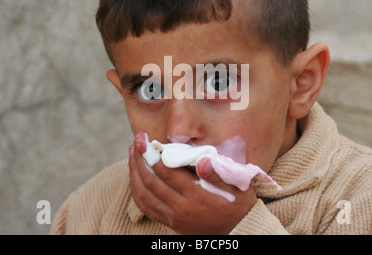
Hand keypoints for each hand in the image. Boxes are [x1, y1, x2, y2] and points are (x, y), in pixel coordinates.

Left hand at [128, 133, 256, 234]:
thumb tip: (203, 161)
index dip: (154, 155)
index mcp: (197, 196)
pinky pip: (146, 208)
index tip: (147, 140)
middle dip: (140, 159)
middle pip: (151, 181)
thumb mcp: (236, 187)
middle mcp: (181, 208)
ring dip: (134, 173)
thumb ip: (217, 174)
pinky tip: (135, 177)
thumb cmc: (238, 205)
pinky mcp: (170, 223)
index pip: (167, 173)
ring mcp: (174, 217)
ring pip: (144, 195)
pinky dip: (136, 191)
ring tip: (132, 154)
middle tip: (137, 140)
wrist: (238, 232)